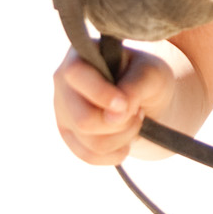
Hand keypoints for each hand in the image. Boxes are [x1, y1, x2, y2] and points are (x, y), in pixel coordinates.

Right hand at [50, 44, 174, 165]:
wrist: (147, 98)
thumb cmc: (146, 78)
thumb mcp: (150, 73)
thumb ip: (135, 86)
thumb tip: (115, 113)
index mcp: (79, 56)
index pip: (76, 74)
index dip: (101, 94)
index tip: (126, 104)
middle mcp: (63, 83)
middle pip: (84, 120)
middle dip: (120, 123)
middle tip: (137, 111)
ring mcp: (62, 111)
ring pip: (91, 143)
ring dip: (124, 137)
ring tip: (134, 119)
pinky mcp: (69, 135)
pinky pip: (90, 157)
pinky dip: (117, 152)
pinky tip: (127, 138)